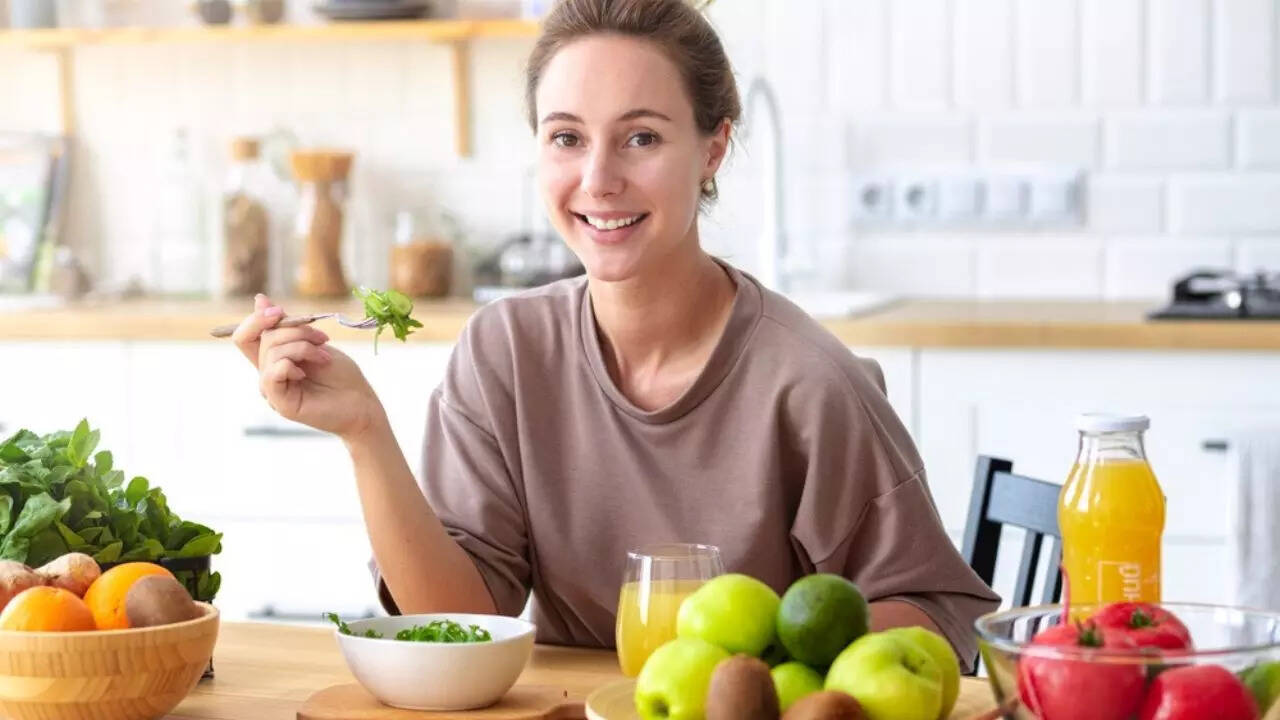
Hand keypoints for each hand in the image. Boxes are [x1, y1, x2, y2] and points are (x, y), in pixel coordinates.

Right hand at [230, 294, 384, 440]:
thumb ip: (286, 327)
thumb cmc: (342, 375)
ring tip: (324, 358)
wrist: (363, 404)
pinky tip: (306, 374)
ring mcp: (273, 390)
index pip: (247, 336)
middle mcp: (269, 374)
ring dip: (302, 347)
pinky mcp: (280, 403)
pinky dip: (290, 365)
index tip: (279, 311)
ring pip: (270, 353)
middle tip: (323, 339)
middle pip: (264, 339)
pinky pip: (271, 374)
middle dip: (296, 331)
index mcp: (274, 360)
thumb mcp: (313, 342)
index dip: (256, 319)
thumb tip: (259, 300)